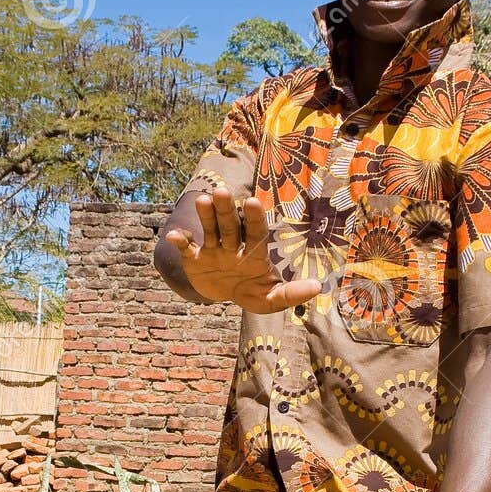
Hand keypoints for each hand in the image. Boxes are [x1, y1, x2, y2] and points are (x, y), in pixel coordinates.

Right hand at [163, 186, 322, 312]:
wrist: (224, 296)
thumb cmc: (252, 292)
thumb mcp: (271, 299)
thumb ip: (291, 294)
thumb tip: (317, 287)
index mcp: (254, 251)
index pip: (255, 231)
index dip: (253, 218)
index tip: (252, 202)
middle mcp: (234, 244)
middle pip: (230, 224)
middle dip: (227, 209)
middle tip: (223, 192)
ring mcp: (213, 249)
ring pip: (210, 229)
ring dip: (206, 215)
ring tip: (202, 200)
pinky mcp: (195, 259)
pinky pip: (188, 249)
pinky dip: (180, 243)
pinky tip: (173, 237)